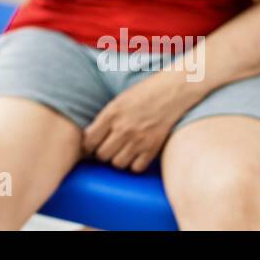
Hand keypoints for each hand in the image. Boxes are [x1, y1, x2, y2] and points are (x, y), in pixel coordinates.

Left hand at [81, 69, 195, 171]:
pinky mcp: (153, 148)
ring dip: (118, 159)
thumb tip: (91, 137)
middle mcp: (123, 128)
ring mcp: (138, 140)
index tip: (92, 145)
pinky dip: (134, 164)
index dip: (87, 146)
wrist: (172, 91)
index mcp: (111, 114)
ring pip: (118, 164)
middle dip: (102, 153)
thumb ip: (105, 119)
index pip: (89, 140)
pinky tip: (135, 155)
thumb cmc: (144, 93)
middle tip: (107, 148)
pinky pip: (136, 168)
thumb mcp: (119, 101)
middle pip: (102, 155)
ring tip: (122, 151)